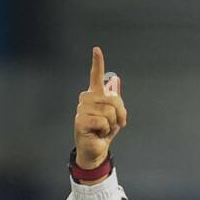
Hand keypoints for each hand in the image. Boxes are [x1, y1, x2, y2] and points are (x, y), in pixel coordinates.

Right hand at [74, 46, 126, 169]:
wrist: (96, 149)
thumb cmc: (104, 131)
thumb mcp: (115, 116)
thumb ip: (116, 101)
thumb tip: (116, 80)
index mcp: (95, 94)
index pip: (95, 75)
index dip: (97, 62)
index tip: (97, 49)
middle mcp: (87, 98)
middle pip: (113, 100)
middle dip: (119, 115)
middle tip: (113, 124)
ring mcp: (82, 108)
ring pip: (109, 112)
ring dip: (111, 125)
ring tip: (102, 129)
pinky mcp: (80, 120)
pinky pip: (103, 122)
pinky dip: (105, 131)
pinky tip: (97, 133)